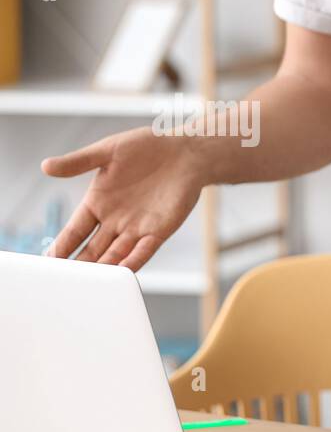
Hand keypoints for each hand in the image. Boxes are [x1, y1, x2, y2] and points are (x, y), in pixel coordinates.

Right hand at [41, 127, 205, 268]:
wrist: (185, 150)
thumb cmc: (146, 147)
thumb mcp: (107, 152)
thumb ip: (78, 162)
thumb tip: (45, 166)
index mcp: (97, 203)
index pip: (74, 231)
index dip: (61, 246)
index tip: (47, 262)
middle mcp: (114, 220)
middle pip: (92, 249)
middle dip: (79, 266)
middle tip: (64, 284)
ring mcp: (136, 227)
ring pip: (116, 254)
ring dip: (104, 269)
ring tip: (90, 284)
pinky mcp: (159, 230)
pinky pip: (144, 250)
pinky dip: (134, 261)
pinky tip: (123, 273)